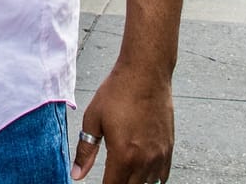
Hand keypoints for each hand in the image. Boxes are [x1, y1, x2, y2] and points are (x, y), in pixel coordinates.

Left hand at [74, 60, 174, 183]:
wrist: (146, 72)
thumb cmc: (119, 91)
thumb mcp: (93, 119)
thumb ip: (85, 151)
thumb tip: (77, 174)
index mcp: (123, 155)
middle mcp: (144, 160)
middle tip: (110, 178)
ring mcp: (159, 154)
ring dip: (135, 183)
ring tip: (124, 175)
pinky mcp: (168, 147)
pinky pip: (162, 176)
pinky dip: (152, 179)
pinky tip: (142, 174)